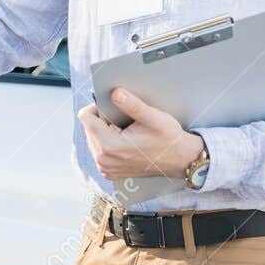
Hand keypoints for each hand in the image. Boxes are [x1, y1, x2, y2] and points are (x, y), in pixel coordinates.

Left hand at [78, 88, 204, 181]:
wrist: (179, 160)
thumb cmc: (168, 138)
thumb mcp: (153, 117)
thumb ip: (132, 105)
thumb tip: (115, 93)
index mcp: (109, 146)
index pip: (85, 117)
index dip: (97, 107)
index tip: (113, 107)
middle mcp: (103, 160)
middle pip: (88, 128)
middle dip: (103, 120)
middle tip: (125, 122)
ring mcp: (105, 168)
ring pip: (92, 138)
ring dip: (105, 132)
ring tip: (127, 132)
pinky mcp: (108, 171)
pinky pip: (99, 150)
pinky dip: (109, 144)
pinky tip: (126, 142)